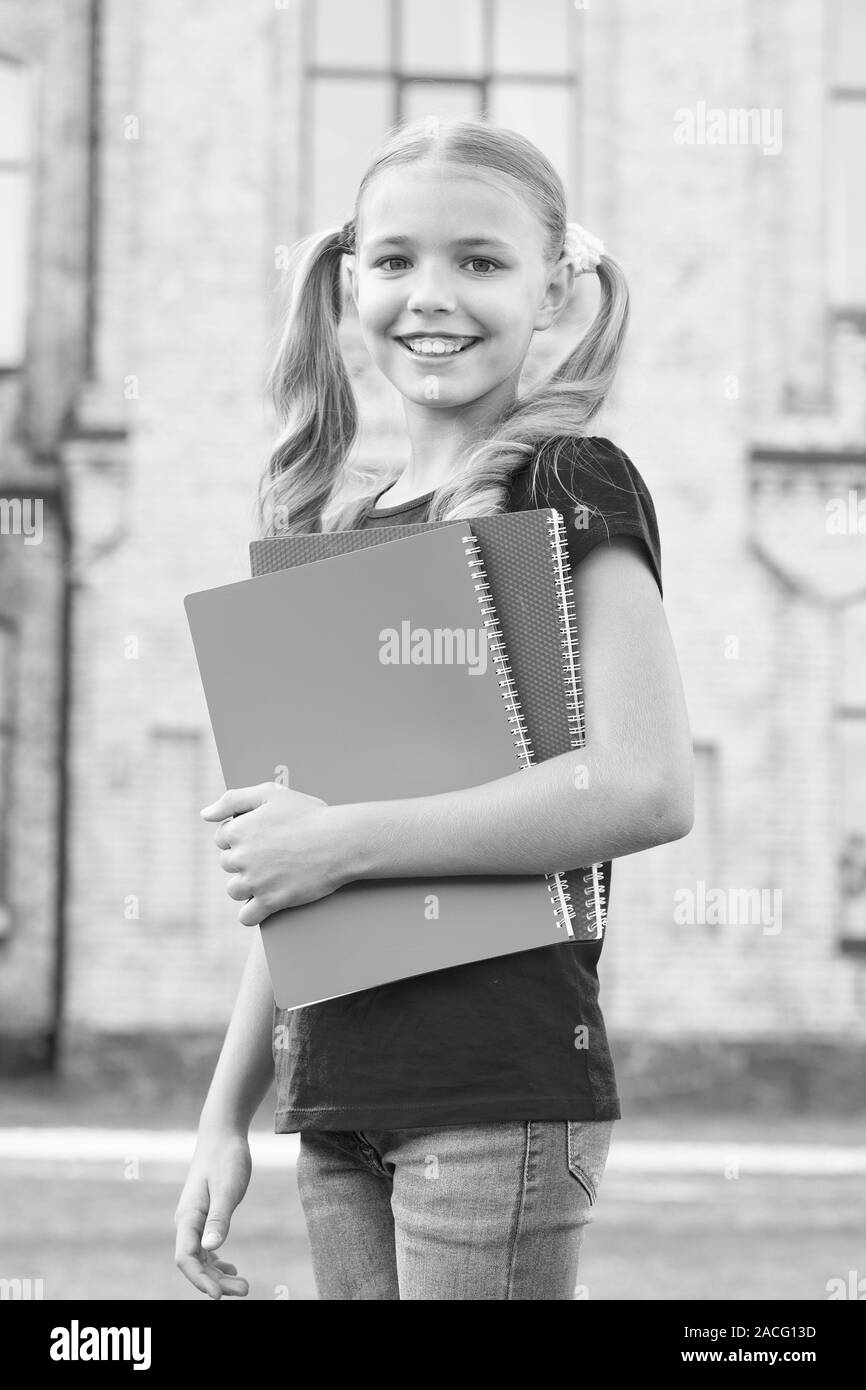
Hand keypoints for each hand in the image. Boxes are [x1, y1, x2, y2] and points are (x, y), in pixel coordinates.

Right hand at [174, 1130, 251, 1299]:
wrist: (223, 1134)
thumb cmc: (226, 1158)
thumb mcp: (227, 1188)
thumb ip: (219, 1217)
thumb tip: (211, 1248)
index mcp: (188, 1216)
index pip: (186, 1258)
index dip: (199, 1280)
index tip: (219, 1295)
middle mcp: (187, 1221)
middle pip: (196, 1262)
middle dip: (216, 1281)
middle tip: (245, 1291)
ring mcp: (195, 1219)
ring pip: (202, 1257)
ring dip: (218, 1274)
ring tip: (244, 1286)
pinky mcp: (205, 1214)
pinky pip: (206, 1247)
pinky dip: (217, 1261)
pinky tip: (231, 1269)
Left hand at [200, 781, 346, 924]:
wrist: (340, 841)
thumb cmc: (308, 815)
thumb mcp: (270, 793)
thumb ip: (232, 799)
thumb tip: (204, 815)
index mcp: (237, 830)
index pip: (223, 838)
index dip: (242, 836)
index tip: (263, 837)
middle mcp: (240, 857)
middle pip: (228, 864)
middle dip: (246, 860)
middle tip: (273, 854)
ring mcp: (254, 882)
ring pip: (234, 890)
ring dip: (248, 886)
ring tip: (272, 876)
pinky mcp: (270, 902)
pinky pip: (246, 917)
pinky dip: (253, 913)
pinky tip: (265, 904)